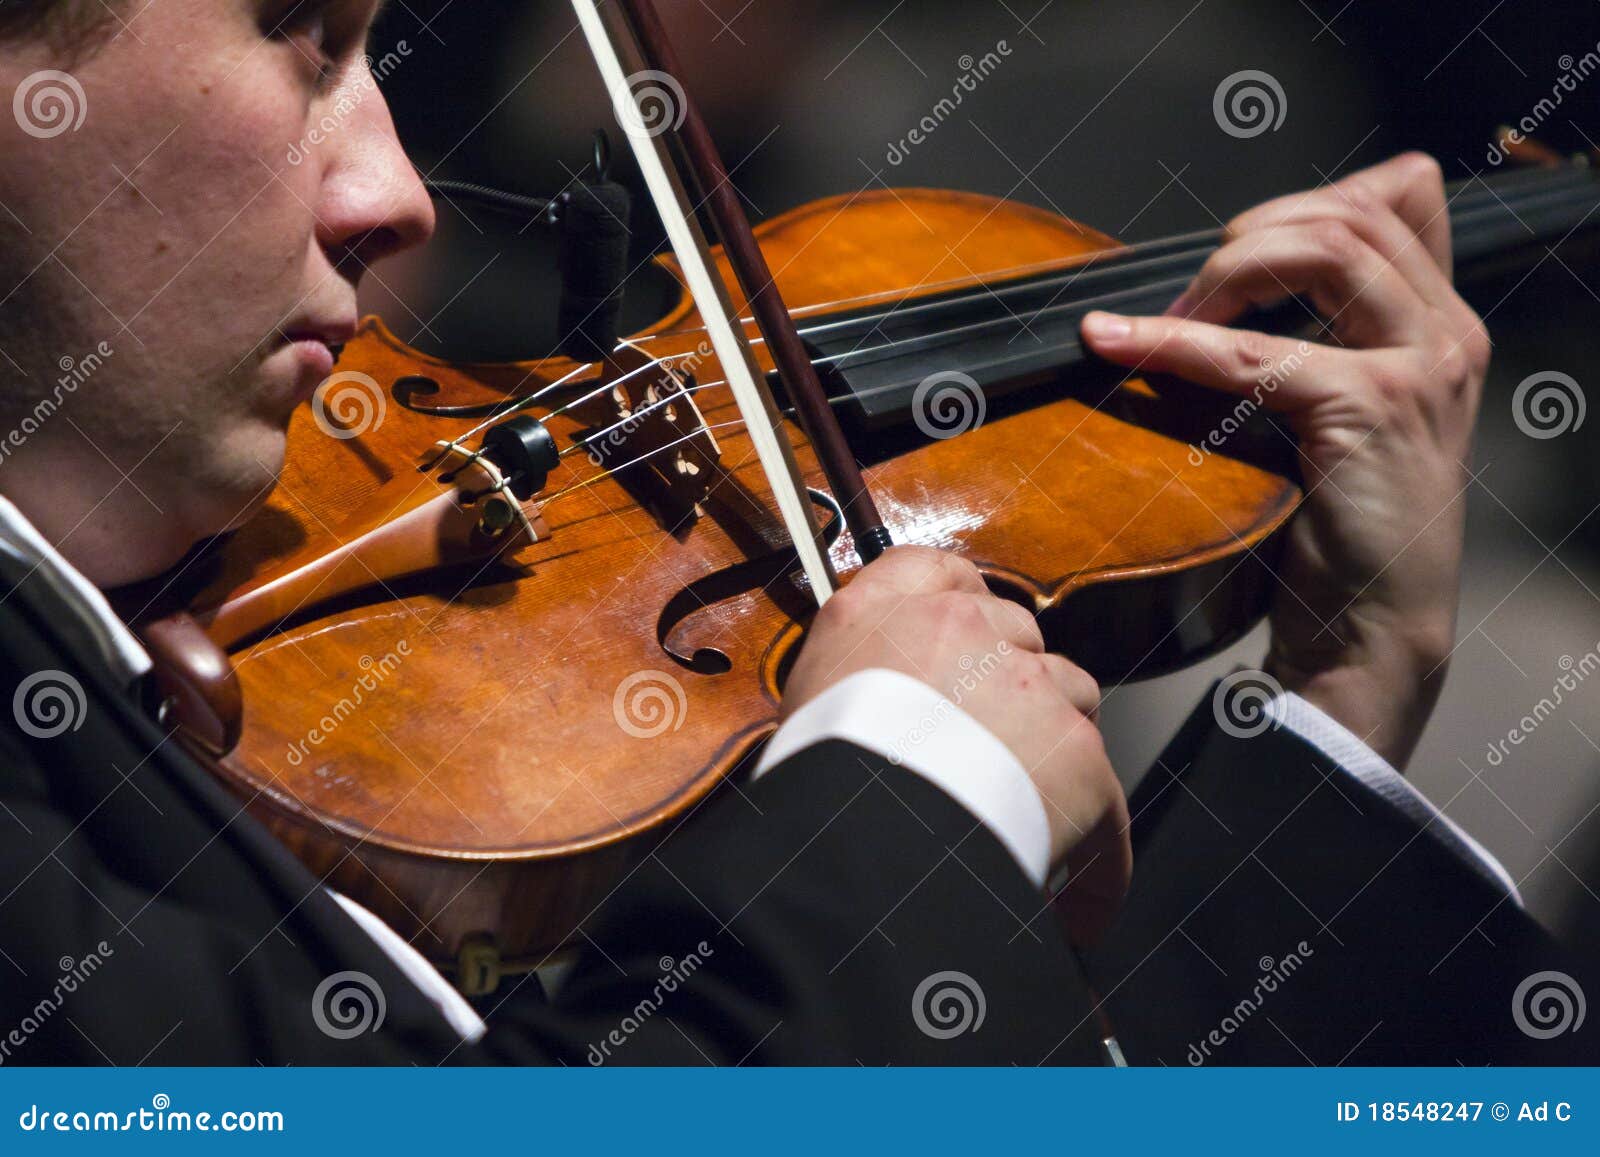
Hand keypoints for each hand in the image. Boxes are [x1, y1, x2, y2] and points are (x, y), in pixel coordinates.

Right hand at [784, 546, 1130, 943]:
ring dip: (1057, 745)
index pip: (936, 570)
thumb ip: (851, 674)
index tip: (968, 628)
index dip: (960, 600)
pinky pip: (1104, 800)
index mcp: (882, 613)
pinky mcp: (1077, 752)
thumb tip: (876, 697)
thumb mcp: (805, 701)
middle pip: (1016, 635)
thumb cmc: (820, 782)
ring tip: (1032, 811)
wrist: (862, 838)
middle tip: (991, 746)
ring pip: (1072, 695)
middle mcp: (961, 631)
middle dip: (1012, 683)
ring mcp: (1029, 686)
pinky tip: (1079, 901)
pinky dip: (1096, 851)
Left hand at [1082, 152, 1487, 768]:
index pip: (1397, 196)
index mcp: (1440, 325)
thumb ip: (1319, 343)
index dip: (1306, 200)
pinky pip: (1255, 353)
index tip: (1237, 250)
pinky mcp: (1371, 410)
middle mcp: (1445, 333)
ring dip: (1224, 271)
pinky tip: (1120, 345)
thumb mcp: (1345, 416)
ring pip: (1321, 250)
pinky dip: (1175, 342)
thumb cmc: (1339, 530)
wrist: (1369, 629)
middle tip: (1187, 293)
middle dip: (1248, 237)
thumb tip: (1219, 283)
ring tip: (1167, 317)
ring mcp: (1419, 368)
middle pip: (1346, 214)